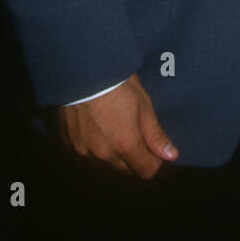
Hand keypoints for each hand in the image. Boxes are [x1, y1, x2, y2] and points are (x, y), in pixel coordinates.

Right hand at [56, 73, 177, 177]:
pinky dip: (93, 148)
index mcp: (125, 144)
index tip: (152, 146)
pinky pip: (86, 155)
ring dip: (112, 154)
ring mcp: (83, 151)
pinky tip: (95, 127)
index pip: (146, 172)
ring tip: (112, 127)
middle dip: (133, 158)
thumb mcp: (143, 104)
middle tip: (133, 133)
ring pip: (105, 164)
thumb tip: (171, 155)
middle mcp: (103, 154)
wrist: (81, 68)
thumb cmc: (117, 83)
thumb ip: (155, 134)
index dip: (153, 161)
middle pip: (126, 170)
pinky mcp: (68, 144)